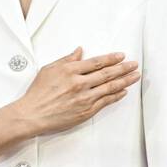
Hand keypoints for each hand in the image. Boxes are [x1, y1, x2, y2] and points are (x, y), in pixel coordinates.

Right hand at [12, 47, 140, 135]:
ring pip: (110, 87)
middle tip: (134, 65)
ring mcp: (84, 98)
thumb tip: (79, 51)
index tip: (121, 56)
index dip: (111, 58)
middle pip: (107, 73)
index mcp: (70, 71)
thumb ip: (67, 60)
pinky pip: (106, 102)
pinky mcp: (86, 111)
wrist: (32, 114)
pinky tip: (123, 91)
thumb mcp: (49, 70)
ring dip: (125, 81)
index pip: (97, 62)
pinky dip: (116, 96)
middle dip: (124, 68)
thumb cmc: (38, 93)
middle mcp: (79, 83)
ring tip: (135, 76)